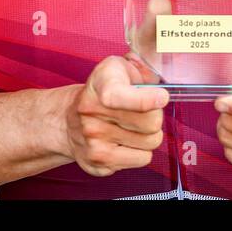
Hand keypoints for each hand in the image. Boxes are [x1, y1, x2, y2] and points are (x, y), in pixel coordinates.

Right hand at [63, 55, 168, 176]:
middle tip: (144, 111)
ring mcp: (93, 142)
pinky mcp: (98, 163)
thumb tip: (163, 91)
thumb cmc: (103, 91)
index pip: (119, 96)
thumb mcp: (119, 67)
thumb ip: (144, 69)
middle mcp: (92, 115)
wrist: (67, 121)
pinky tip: (126, 140)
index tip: (162, 97)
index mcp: (100, 85)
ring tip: (134, 126)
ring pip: (151, 142)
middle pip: (151, 122)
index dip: (146, 99)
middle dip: (156, 115)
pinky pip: (143, 159)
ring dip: (150, 134)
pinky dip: (141, 151)